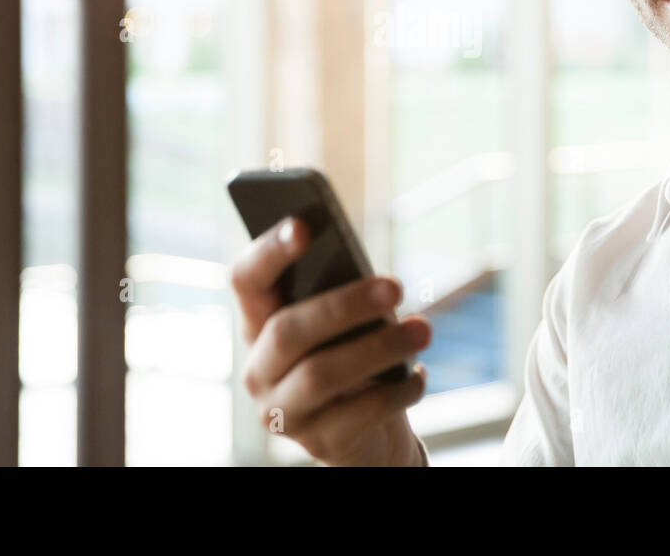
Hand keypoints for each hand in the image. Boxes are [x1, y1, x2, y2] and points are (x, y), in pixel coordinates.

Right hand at [230, 215, 431, 465]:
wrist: (371, 433)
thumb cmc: (357, 357)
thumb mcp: (347, 324)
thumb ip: (343, 298)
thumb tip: (375, 282)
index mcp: (258, 325)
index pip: (246, 281)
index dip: (269, 252)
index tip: (304, 225)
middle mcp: (259, 370)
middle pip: (287, 331)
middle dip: (344, 305)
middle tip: (395, 287)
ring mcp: (282, 412)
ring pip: (321, 375)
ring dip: (379, 348)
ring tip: (423, 330)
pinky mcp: (317, 444)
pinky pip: (358, 414)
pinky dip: (396, 391)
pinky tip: (419, 375)